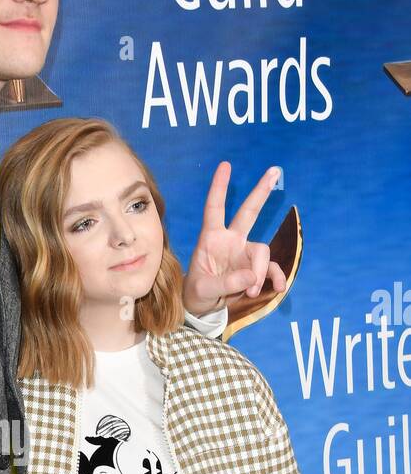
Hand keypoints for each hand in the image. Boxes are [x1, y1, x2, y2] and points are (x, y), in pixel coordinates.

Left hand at [182, 161, 286, 316]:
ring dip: (260, 271)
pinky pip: (271, 269)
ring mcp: (244, 253)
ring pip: (263, 251)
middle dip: (261, 192)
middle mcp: (231, 240)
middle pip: (249, 212)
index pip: (215, 208)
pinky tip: (278, 288)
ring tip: (250, 291)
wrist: (202, 307)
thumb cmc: (196, 292)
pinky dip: (276, 278)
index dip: (219, 187)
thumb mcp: (203, 290)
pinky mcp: (254, 268)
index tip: (225, 166)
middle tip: (274, 171)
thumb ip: (225, 284)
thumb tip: (252, 277)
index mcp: (211, 238)